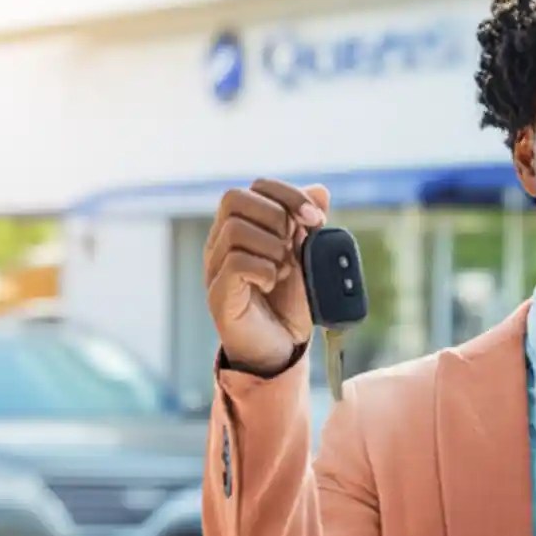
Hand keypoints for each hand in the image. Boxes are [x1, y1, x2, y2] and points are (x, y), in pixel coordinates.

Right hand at [205, 178, 328, 375]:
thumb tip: (320, 190)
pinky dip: (264, 270)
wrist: (281, 348)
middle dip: (276, 216)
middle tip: (294, 244)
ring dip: (272, 247)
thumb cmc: (288, 302)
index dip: (288, 194)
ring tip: (284, 270)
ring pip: (235, 230)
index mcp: (242, 227)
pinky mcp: (218, 295)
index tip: (317, 218)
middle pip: (234, 199)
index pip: (256, 187)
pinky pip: (235, 264)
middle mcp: (221, 243)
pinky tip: (272, 283)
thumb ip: (309, 224)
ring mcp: (215, 268)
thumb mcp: (307, 256)